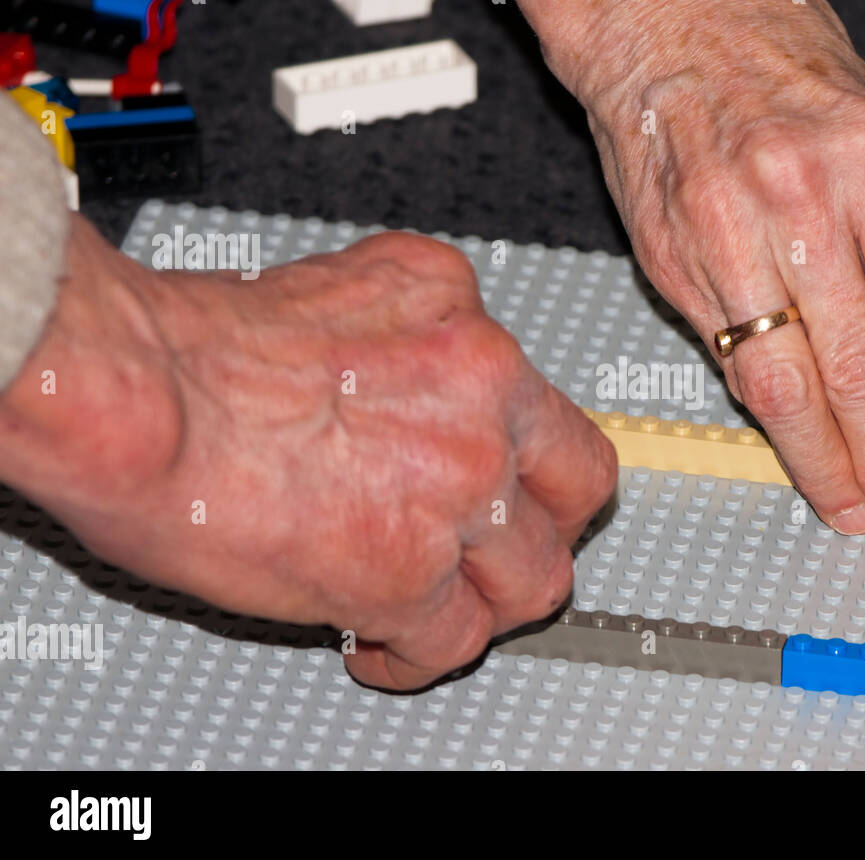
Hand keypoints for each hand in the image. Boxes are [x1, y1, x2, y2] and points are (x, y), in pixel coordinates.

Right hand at [0, 218, 616, 688]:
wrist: (133, 393)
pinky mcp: (409, 574)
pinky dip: (416, 656)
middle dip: (545, 527)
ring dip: (489, 602)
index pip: (541, 399)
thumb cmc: (189, 346)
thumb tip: (397, 395)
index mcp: (457, 313)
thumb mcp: (331, 292)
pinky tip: (377, 647)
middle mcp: (482, 395)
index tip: (508, 476)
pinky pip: (453, 641)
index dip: (527, 454)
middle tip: (506, 548)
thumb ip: (398, 339)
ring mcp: (458, 489)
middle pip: (579, 486)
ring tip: (441, 610)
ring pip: (534, 575)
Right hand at [520, 0, 864, 551]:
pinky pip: (728, 358)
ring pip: (786, 383)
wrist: (670, 20)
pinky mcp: (672, 259)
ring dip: (827, 463)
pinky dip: (768, 416)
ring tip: (857, 510)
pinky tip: (795, 453)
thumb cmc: (780, 66)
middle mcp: (799, 200)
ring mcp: (727, 233)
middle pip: (859, 372)